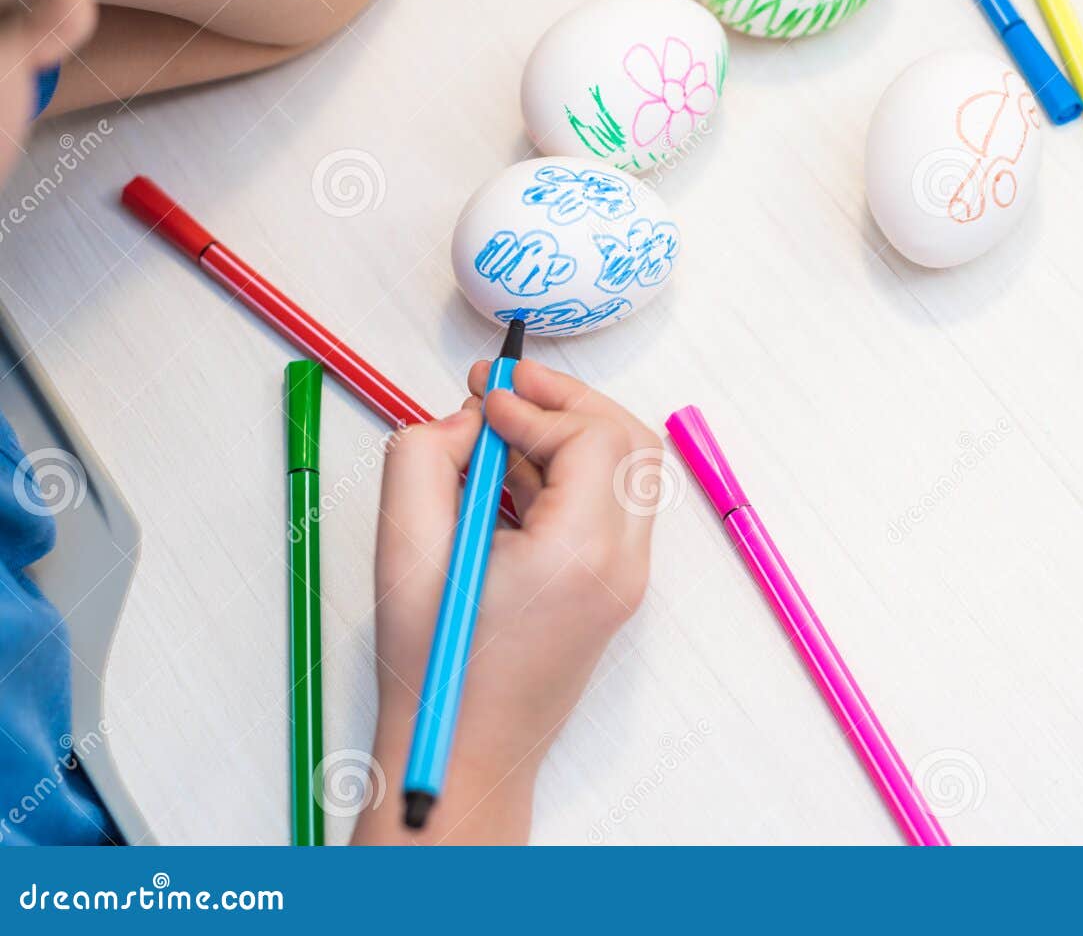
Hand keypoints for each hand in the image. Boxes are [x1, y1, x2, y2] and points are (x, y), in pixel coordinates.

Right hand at [352, 361, 658, 844]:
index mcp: (578, 554)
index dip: (535, 403)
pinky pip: (612, 504)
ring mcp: (627, 579)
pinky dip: (572, 471)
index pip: (591, 437)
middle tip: (504, 385)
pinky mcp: (617, 588)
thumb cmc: (433, 664)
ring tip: (501, 427)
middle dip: (566, 400)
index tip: (481, 400)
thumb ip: (424, 454)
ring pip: (628, 469)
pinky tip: (512, 472)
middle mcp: (620, 565)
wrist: (465, 748)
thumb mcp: (403, 544)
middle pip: (628, 441)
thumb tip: (470, 417)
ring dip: (571, 432)